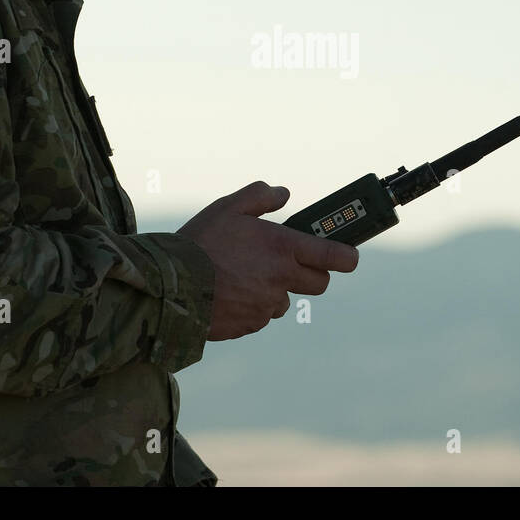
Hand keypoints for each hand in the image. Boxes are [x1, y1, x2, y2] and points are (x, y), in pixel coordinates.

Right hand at [177, 181, 359, 340]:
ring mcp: (267, 305)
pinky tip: (230, 292)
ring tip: (244, 275)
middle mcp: (281, 279)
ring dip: (275, 290)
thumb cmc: (200, 242)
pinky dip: (252, 306)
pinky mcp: (250, 324)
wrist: (170, 286)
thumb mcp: (228, 207)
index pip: (336, 257)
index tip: (348, 255)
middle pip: (319, 283)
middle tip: (289, 261)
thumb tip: (284, 194)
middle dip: (311, 273)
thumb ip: (260, 196)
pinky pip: (261, 315)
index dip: (348, 256)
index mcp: (283, 248)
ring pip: (285, 299)